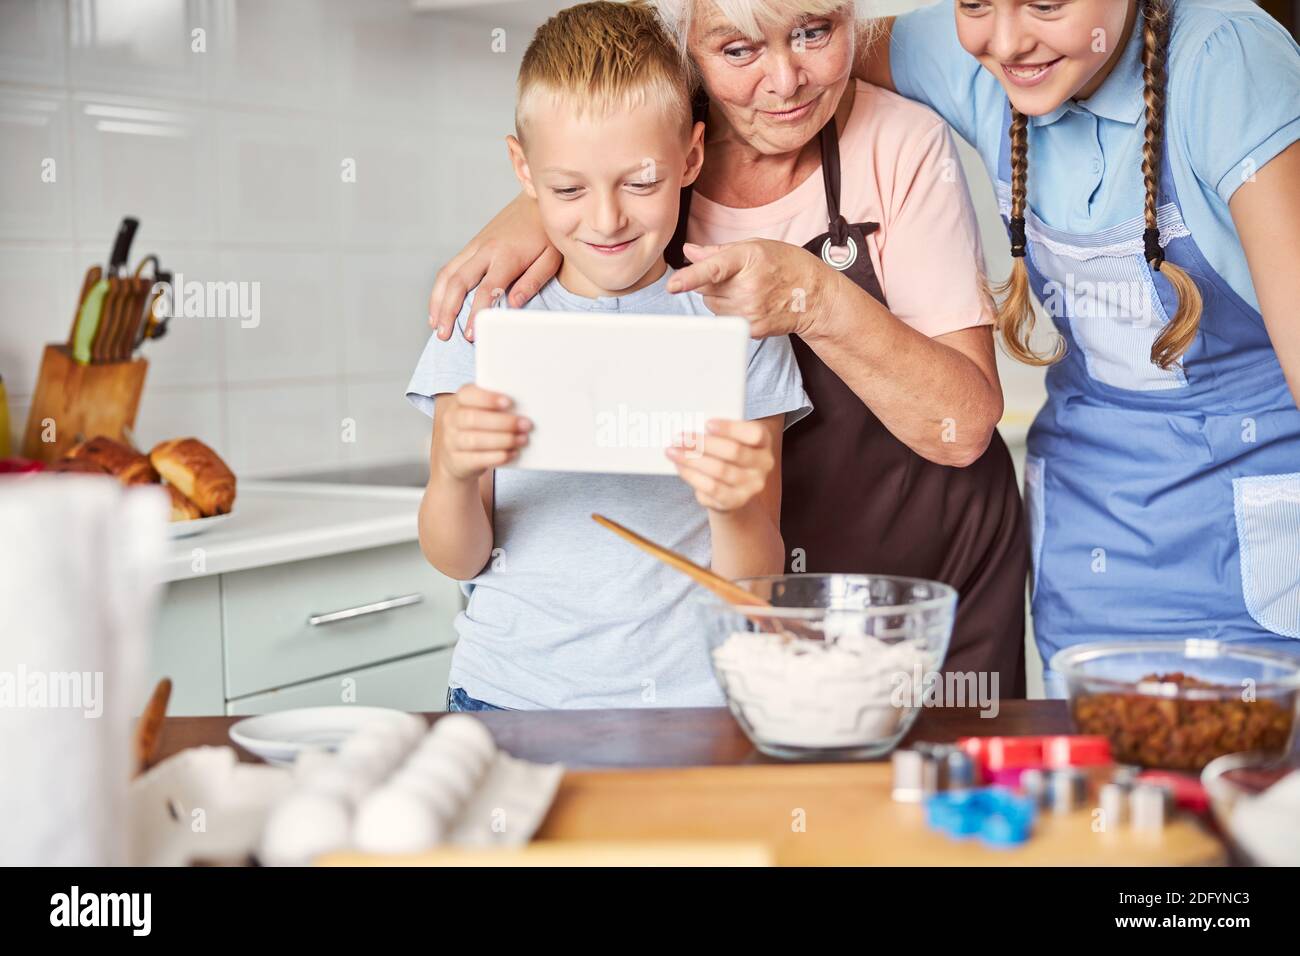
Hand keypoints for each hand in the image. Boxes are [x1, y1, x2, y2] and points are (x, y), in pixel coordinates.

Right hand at [428, 192, 560, 341]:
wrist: (534, 202)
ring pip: (447, 274)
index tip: (471, 334)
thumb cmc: (545, 233)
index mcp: (507, 255)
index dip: (476, 313)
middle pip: (459, 283)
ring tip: (435, 325)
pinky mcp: (471, 245)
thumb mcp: (550, 258)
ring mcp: (475, 246)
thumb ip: (532, 281)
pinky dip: (440, 288)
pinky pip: (449, 267)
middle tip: (444, 335)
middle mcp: (486, 250)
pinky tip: (438, 305)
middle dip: (448, 311)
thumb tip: (513, 304)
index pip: (487, 289)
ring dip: (437, 301)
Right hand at [434, 385, 531, 480]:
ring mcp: (452, 441)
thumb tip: (524, 410)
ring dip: (503, 440)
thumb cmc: (478, 428)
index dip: (488, 398)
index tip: (509, 402)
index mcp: (460, 401)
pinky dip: (497, 457)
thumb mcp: (484, 413)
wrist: (458, 457)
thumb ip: (498, 408)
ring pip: (475, 440)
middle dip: (503, 422)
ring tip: (523, 439)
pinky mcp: (458, 461)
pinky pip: (477, 460)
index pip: (468, 394)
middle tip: (526, 424)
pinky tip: (513, 453)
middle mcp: (452, 419)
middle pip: (473, 419)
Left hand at [666, 419, 773, 511]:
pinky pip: (711, 488)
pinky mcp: (735, 501)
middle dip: (703, 443)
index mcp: (764, 442)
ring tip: (673, 451)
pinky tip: (679, 466)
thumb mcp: (730, 439)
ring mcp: (751, 485)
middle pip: (733, 452)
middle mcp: (763, 464)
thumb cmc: (728, 454)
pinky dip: (692, 476)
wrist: (733, 487)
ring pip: (719, 471)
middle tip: (679, 437)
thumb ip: (718, 432)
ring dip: (692, 460)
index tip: (707, 424)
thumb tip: (690, 426)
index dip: (731, 428)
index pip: (754, 434)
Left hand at [667, 239, 830, 338]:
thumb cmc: (785, 265)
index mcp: (748, 259)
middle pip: (705, 288)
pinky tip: (751, 304)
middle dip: (712, 282)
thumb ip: (717, 251)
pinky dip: (731, 313)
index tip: (673, 285)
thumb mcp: (755, 247)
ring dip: (720, 298)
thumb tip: (688, 251)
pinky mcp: (752, 329)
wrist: (815, 296)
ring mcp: (751, 310)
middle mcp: (749, 286)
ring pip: (712, 306)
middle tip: (736, 277)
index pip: (714, 269)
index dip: (691, 277)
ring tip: (746, 290)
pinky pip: (724, 320)